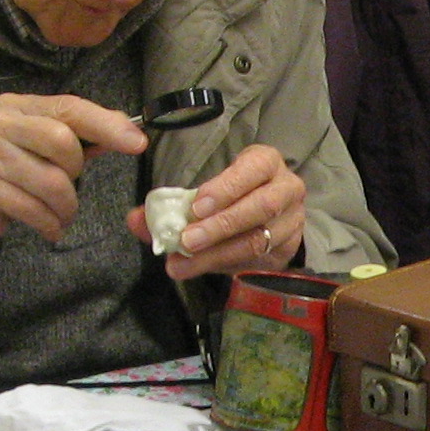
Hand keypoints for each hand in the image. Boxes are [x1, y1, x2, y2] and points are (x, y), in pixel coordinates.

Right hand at [0, 94, 147, 288]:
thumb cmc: (4, 184)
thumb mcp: (37, 154)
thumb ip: (77, 139)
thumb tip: (125, 128)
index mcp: (13, 107)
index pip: (69, 107)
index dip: (106, 124)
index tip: (138, 142)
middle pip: (63, 141)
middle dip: (76, 174)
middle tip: (65, 191)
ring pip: (52, 180)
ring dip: (66, 208)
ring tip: (58, 215)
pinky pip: (34, 207)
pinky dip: (50, 224)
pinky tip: (47, 227)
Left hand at [127, 143, 304, 280]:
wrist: (268, 219)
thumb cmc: (232, 197)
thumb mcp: (205, 194)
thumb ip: (170, 206)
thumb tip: (136, 219)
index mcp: (265, 162)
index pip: (252, 169)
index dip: (225, 187)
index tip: (195, 207)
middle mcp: (287, 187)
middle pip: (260, 206)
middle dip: (220, 225)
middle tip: (186, 241)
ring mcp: (293, 219)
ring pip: (260, 238)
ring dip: (219, 252)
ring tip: (185, 262)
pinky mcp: (290, 247)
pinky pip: (260, 260)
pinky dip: (227, 265)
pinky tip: (202, 268)